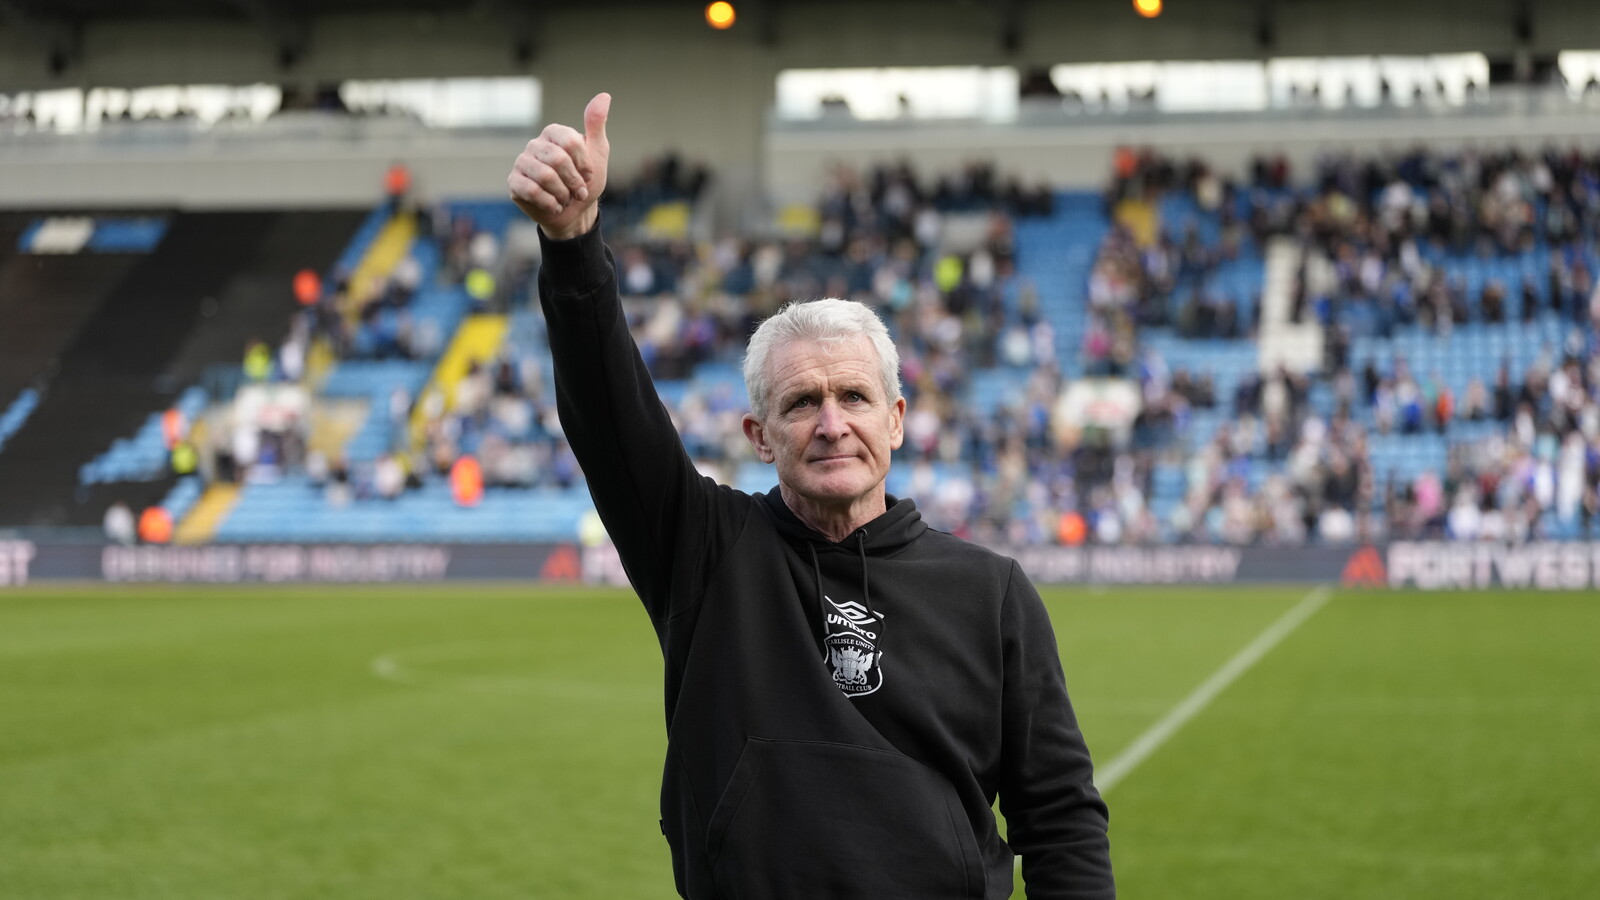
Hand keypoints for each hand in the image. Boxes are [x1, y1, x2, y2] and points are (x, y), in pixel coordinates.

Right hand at [508, 92, 610, 239]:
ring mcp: (522, 162)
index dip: (584, 164)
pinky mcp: (514, 182)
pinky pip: (531, 190)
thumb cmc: (585, 182)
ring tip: (565, 198)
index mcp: (554, 133)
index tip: (588, 176)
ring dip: (562, 194)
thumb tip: (604, 95)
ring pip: (544, 176)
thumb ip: (596, 124)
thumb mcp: (597, 153)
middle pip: (558, 160)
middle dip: (574, 182)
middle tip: (578, 192)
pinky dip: (549, 203)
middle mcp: (535, 144)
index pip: (571, 141)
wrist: (574, 213)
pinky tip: (554, 206)